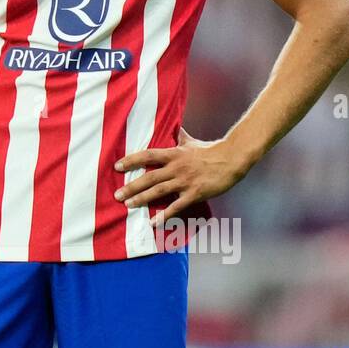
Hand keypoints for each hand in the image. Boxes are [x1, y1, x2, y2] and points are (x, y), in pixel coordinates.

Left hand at [113, 128, 248, 226]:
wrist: (231, 159)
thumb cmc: (210, 150)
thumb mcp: (191, 141)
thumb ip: (179, 135)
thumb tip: (172, 125)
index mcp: (174, 153)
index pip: (147, 155)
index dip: (131, 160)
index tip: (117, 166)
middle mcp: (176, 167)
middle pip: (149, 177)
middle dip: (131, 186)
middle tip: (117, 195)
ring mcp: (185, 181)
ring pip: (159, 191)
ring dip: (142, 199)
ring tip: (128, 205)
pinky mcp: (194, 193)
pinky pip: (176, 206)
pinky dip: (164, 215)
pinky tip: (153, 222)